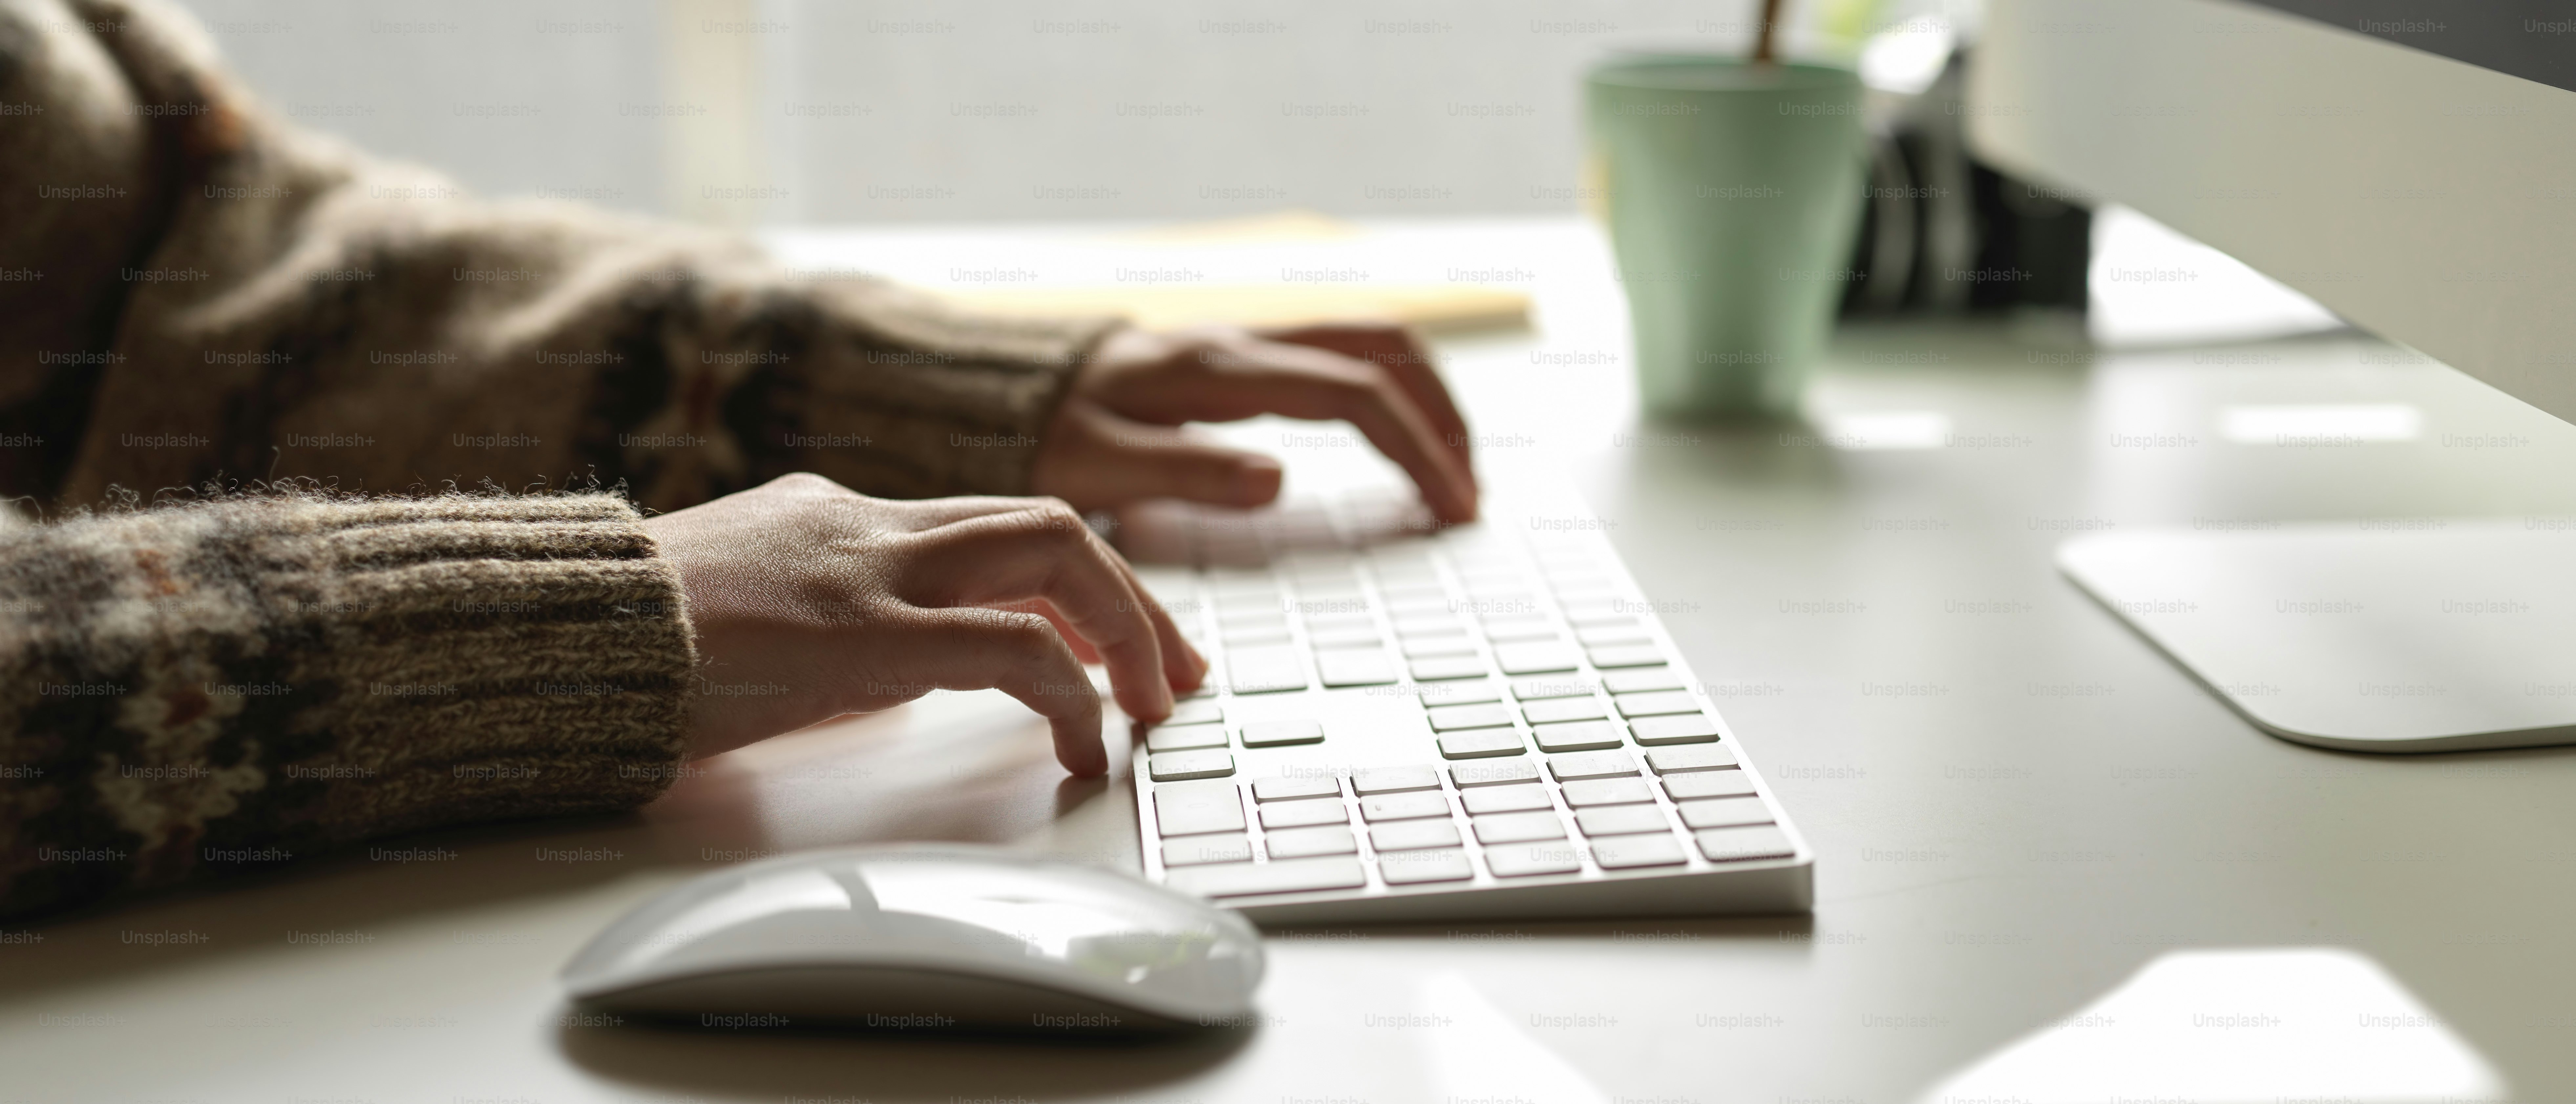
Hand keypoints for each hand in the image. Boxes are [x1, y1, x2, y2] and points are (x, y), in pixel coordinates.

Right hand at [642, 473, 1204, 772]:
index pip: (989, 528)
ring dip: (1128, 630)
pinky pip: (1015, 647)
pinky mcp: (870, 633)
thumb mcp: (752, 618)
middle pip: (1049, 523)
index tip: (1107, 638)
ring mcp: (872, 569)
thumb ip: (830, 631)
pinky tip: (1078, 745)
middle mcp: (868, 524)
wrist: (561, 632)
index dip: (1069, 581)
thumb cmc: (636, 643)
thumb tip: (892, 681)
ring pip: (1058, 554)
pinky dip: (1068, 695)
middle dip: (1132, 595)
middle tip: (1174, 668)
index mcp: (838, 519)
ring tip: (1152, 702)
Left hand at [1032, 322, 1478, 522]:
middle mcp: (1245, 343)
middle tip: (1469, 491)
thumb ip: (1184, 472)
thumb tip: (1279, 480)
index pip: (1354, 393)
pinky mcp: (1244, 357)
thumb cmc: (1046, 429)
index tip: (1451, 505)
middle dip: (1442, 416)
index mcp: (1219, 371)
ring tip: (1451, 468)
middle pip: (1385, 350)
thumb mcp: (1096, 464)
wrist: (1000, 386)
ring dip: (1424, 399)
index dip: (1415, 446)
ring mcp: (1248, 343)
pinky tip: (1398, 443)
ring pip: (1371, 343)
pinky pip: (1341, 358)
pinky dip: (1388, 395)